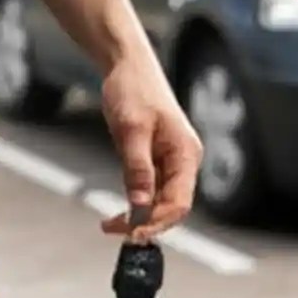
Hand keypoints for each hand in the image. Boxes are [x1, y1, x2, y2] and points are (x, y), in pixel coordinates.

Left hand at [99, 54, 201, 242]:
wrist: (127, 65)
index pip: (179, 202)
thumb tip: (139, 205)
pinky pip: (149, 187)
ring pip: (159, 199)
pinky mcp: (155, 157)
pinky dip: (135, 200)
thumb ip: (137, 168)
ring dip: (138, 215)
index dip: (156, 221)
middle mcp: (183, 160)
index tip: (132, 233)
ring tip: (111, 225)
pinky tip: (119, 210)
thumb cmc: (133, 89)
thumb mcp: (131, 129)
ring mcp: (170, 160)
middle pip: (171, 205)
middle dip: (145, 222)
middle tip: (114, 230)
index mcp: (186, 154)